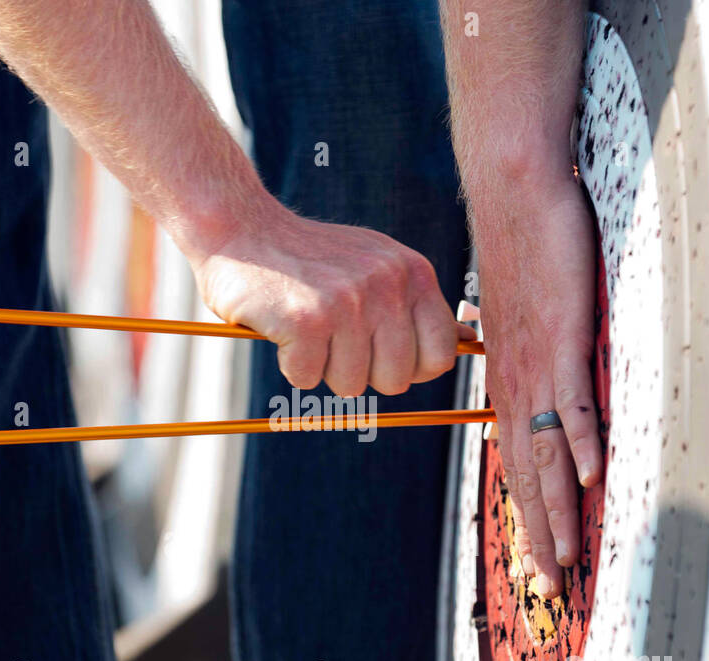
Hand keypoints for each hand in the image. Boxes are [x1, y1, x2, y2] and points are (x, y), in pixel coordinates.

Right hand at [194, 209, 476, 396]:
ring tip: (308, 326)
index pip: (439, 356)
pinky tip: (284, 327)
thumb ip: (417, 304)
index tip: (379, 352)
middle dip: (362, 371)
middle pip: (396, 380)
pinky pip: (307, 378)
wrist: (241, 228)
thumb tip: (467, 342)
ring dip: (323, 366)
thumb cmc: (310, 258)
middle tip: (334, 336)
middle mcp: (388, 285)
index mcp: (413, 273)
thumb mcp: (377, 266)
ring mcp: (348, 302)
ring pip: (351, 385)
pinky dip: (290, 362)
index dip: (408, 367)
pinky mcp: (307, 320)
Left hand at [480, 180, 601, 597]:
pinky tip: (591, 476)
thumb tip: (547, 384)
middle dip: (540, 536)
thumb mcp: (526, 317)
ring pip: (545, 452)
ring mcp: (538, 363)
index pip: (518, 465)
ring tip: (567, 557)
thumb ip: (541, 357)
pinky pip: (571, 400)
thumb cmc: (523, 253)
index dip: (528, 516)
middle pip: (527, 476)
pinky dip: (582, 440)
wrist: (513, 195)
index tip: (539, 560)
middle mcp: (517, 384)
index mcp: (511, 383)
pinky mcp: (560, 337)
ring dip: (558, 508)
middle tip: (552, 586)